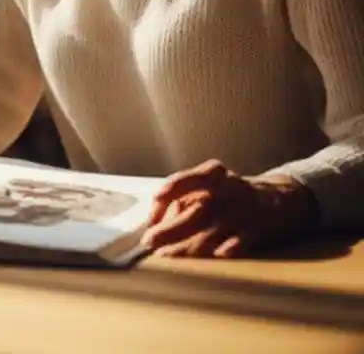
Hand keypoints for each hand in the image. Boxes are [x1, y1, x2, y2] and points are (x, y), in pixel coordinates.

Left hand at [140, 159, 317, 257]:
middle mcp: (228, 192)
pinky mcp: (258, 230)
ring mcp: (243, 211)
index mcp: (213, 177)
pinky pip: (241, 241)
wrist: (282, 199)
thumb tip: (153, 223)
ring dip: (188, 246)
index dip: (171, 189)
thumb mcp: (208, 188)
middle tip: (150, 241)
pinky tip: (214, 256)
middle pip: (196, 211)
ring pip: (213, 231)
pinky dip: (228, 248)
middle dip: (170, 228)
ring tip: (167, 256)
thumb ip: (181, 201)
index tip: (156, 203)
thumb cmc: (230, 196)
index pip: (187, 180)